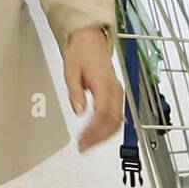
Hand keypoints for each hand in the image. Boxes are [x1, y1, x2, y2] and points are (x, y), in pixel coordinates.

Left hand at [63, 27, 122, 151]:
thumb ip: (75, 92)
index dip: (94, 130)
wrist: (90, 40)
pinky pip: (116, 116)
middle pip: (113, 121)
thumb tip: (78, 112)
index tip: (83, 139)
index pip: (103, 113)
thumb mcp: (70, 70)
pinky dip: (108, 128)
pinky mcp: (117, 94)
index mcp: (104, 84)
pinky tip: (97, 134)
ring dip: (104, 136)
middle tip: (84, 147)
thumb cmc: (80, 52)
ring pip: (118, 121)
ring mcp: (118, 92)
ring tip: (88, 144)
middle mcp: (115, 90)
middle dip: (99, 138)